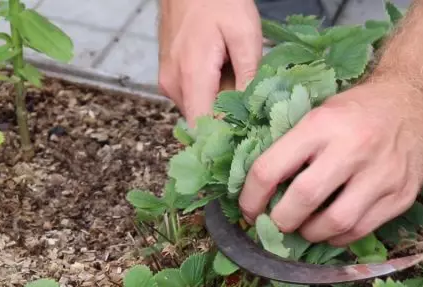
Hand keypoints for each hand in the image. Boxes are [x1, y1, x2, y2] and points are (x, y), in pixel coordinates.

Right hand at [158, 0, 262, 125]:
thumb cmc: (219, 1)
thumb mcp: (245, 35)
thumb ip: (248, 76)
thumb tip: (252, 112)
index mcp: (192, 77)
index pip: (202, 128)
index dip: (226, 138)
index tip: (248, 137)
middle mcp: (173, 85)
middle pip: (203, 121)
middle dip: (229, 118)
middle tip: (254, 104)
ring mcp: (168, 81)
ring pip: (199, 109)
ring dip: (221, 103)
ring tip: (239, 81)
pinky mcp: (170, 76)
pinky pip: (193, 96)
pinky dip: (211, 92)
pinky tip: (225, 74)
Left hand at [238, 81, 422, 245]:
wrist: (414, 102)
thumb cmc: (358, 110)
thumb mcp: (320, 112)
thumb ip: (292, 146)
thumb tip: (257, 187)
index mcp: (322, 124)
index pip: (270, 168)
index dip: (251, 197)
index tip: (249, 209)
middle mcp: (353, 149)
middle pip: (303, 200)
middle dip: (280, 221)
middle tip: (276, 223)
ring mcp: (382, 175)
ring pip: (334, 223)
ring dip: (310, 234)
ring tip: (304, 227)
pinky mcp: (401, 195)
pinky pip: (361, 230)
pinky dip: (338, 237)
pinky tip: (331, 228)